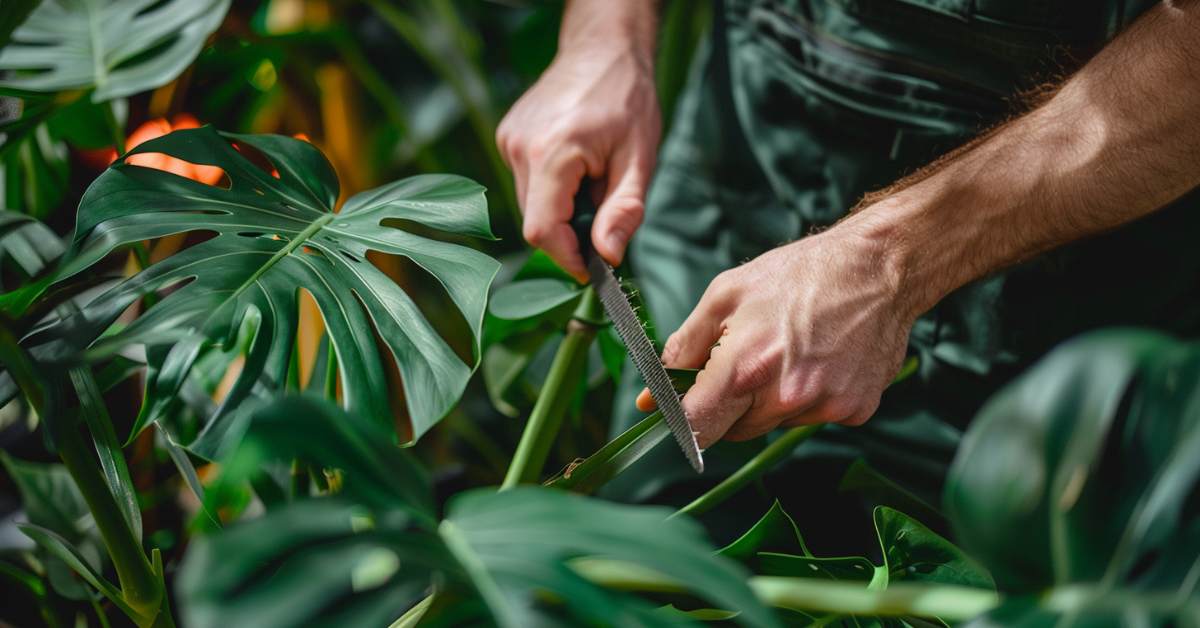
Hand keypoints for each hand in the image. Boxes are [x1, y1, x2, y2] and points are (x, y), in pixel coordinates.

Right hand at [496, 37, 659, 280]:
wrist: (603, 48)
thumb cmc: (628, 99)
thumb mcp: (640, 159)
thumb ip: (623, 210)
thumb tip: (609, 256)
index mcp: (552, 152)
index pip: (543, 230)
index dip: (568, 258)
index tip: (595, 268)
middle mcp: (519, 147)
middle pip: (536, 221)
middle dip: (571, 233)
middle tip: (605, 213)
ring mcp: (509, 141)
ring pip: (531, 205)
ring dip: (562, 210)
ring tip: (593, 181)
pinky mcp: (508, 137)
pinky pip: (527, 184)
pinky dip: (553, 190)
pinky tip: (577, 166)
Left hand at [637, 217, 915, 447]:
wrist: (878, 267)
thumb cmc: (798, 274)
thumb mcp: (725, 295)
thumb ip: (684, 347)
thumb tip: (651, 394)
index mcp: (746, 369)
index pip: (697, 429)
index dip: (681, 425)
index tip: (676, 415)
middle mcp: (787, 397)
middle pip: (735, 430)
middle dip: (729, 405)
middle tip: (744, 360)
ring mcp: (826, 407)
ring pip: (774, 423)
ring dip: (770, 399)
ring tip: (789, 350)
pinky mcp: (856, 410)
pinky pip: (813, 416)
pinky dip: (809, 397)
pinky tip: (820, 358)